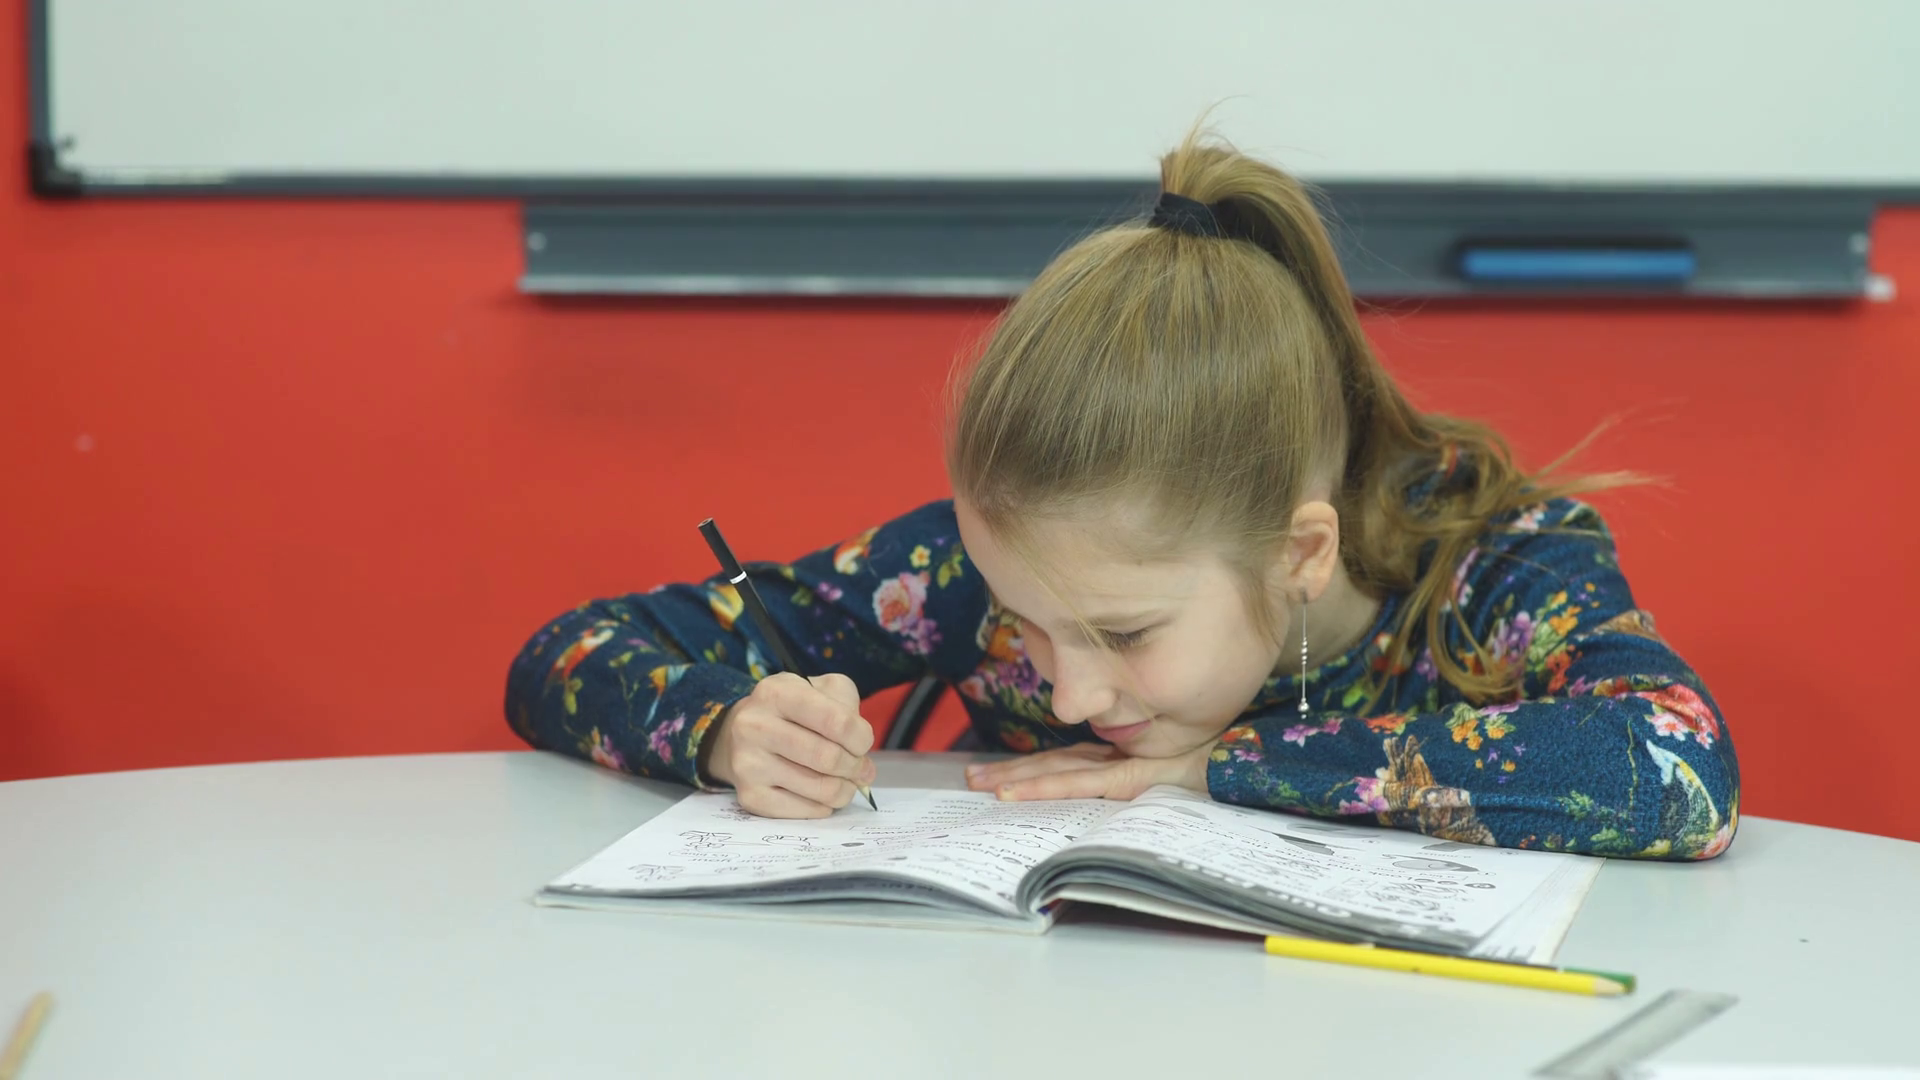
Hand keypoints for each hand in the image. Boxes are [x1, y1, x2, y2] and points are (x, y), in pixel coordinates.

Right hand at [703, 672, 876, 818]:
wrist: (741, 734)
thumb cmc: (792, 711)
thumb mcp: (822, 689)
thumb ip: (849, 709)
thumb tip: (862, 759)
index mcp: (776, 693)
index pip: (836, 721)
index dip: (861, 738)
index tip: (863, 743)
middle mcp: (755, 726)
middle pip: (828, 758)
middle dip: (856, 767)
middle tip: (862, 769)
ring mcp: (748, 764)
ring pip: (820, 788)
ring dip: (844, 789)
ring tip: (845, 782)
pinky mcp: (750, 796)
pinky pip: (805, 811)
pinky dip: (824, 806)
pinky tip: (821, 794)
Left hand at [963, 742, 1211, 801]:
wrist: (1259, 764)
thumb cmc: (1223, 772)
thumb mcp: (1176, 782)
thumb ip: (1147, 781)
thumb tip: (1121, 793)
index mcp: (1127, 757)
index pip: (1069, 761)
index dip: (1032, 767)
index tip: (995, 776)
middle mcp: (1122, 756)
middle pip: (1057, 764)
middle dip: (1013, 771)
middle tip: (971, 778)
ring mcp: (1130, 764)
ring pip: (1062, 771)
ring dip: (1019, 778)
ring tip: (983, 786)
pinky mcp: (1142, 777)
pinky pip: (1086, 785)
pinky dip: (1048, 788)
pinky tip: (1016, 792)